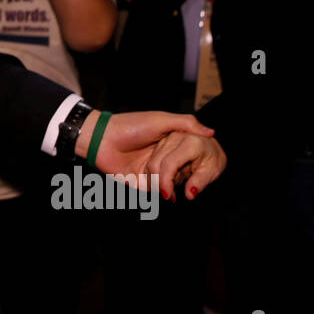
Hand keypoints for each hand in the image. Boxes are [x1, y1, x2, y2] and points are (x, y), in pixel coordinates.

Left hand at [82, 110, 225, 200]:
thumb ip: (187, 124)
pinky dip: (157, 189)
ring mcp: (153, 172)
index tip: (199, 160)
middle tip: (175, 168)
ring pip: (171, 185)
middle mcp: (163, 159)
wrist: (101, 139)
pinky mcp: (142, 184)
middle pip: (182, 174)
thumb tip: (212, 132)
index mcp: (169, 143)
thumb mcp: (161, 120)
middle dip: (181, 174)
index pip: (190, 157)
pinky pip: (156, 193)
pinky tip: (152, 180)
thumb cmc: (131, 126)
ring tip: (157, 171)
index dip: (194, 161)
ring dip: (168, 183)